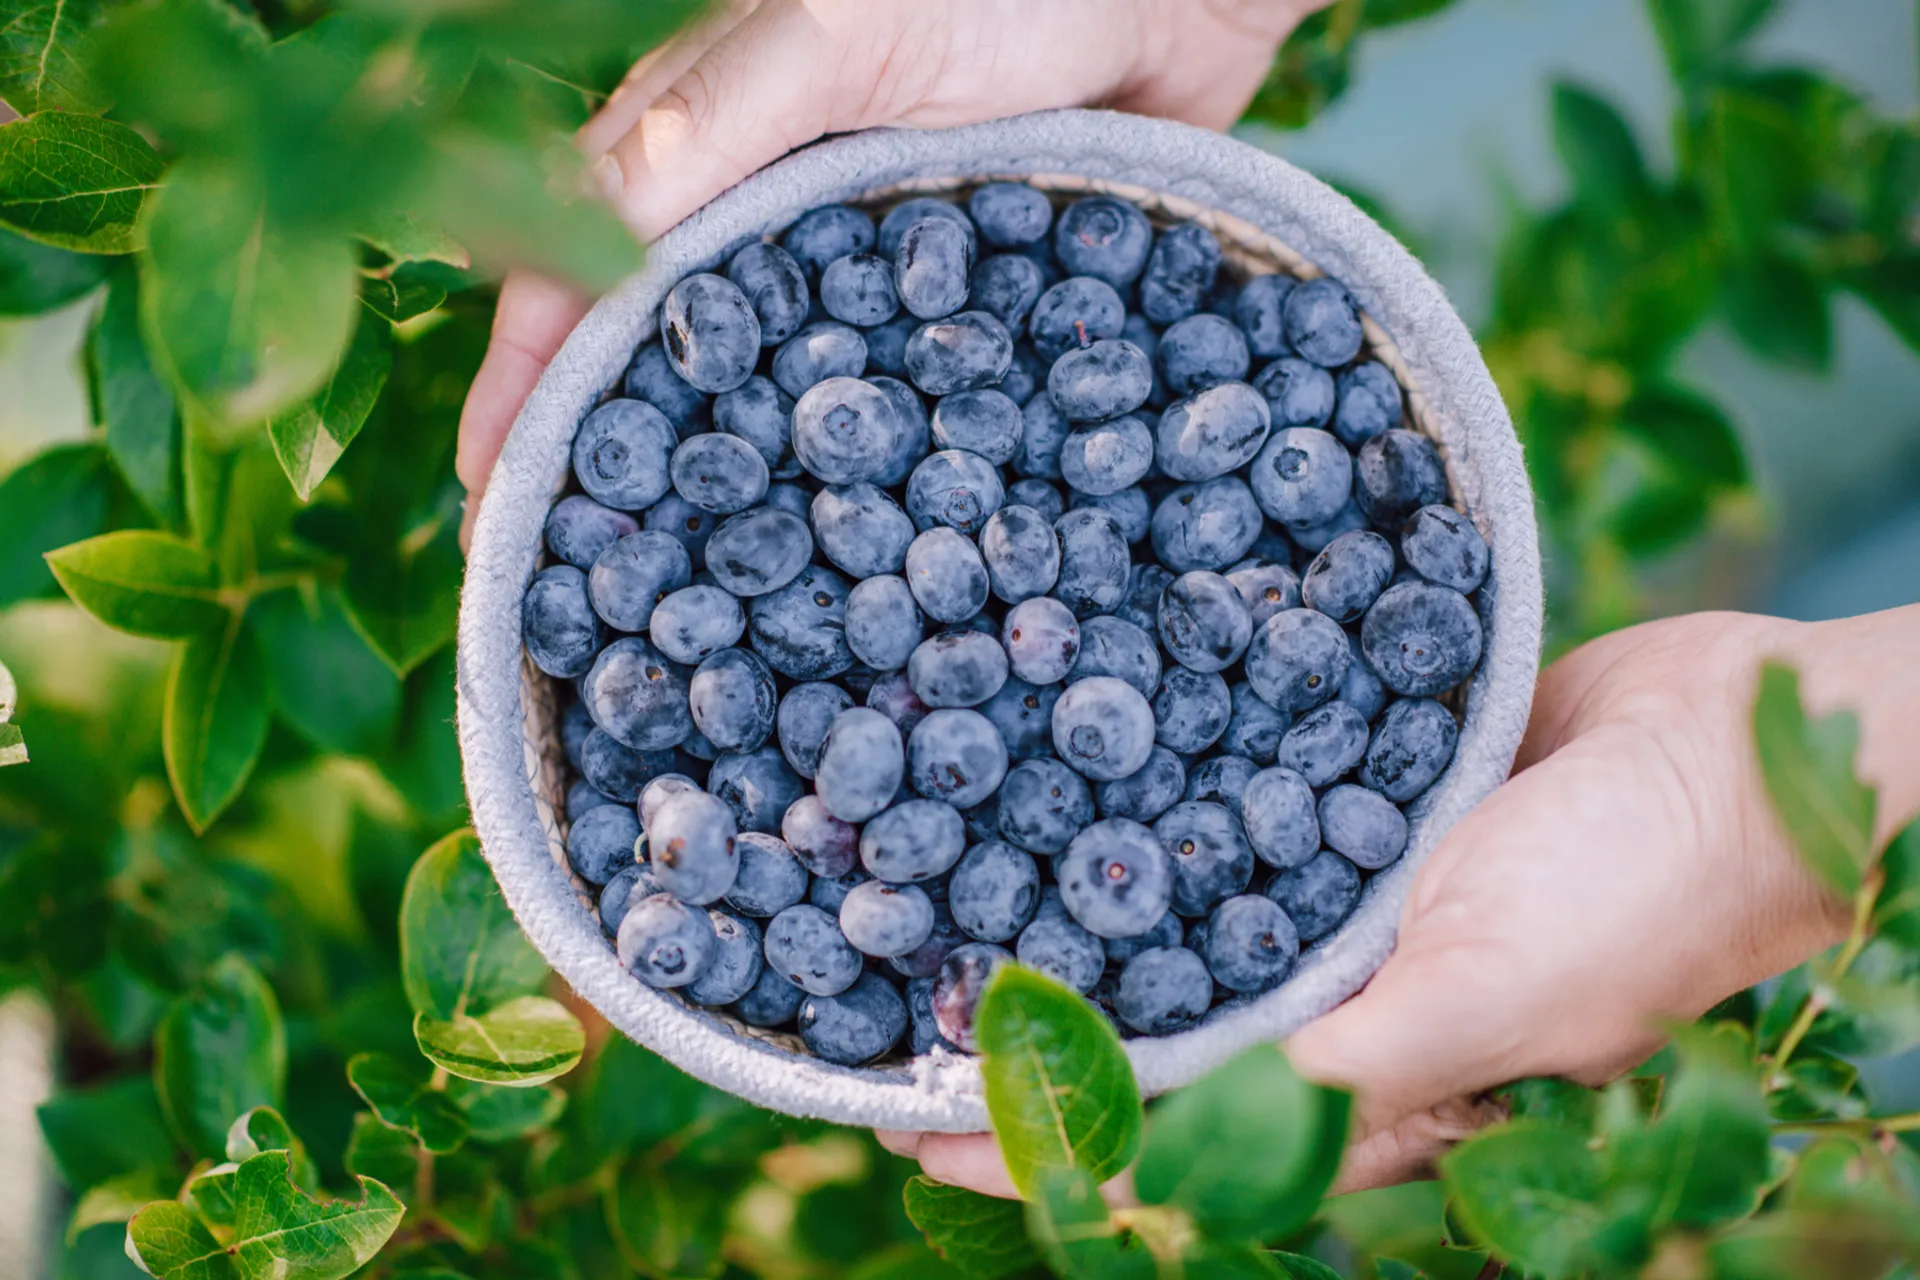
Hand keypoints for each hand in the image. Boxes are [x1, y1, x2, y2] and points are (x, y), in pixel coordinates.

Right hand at [457, 0, 1322, 543]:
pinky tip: (864, 578)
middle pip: (666, 372)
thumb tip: (569, 244)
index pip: (577, 284)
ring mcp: (870, 289)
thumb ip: (702, 132)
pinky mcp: (965, 322)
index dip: (528, 392)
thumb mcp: (826, 39)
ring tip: (710, 621)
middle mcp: (771, 236)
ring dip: (740, 512)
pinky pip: (905, 424)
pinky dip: (876, 495)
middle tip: (588, 593)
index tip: (496, 504)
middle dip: (621, 480)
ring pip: (777, 418)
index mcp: (701, 157)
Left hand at [883, 605, 1919, 1198]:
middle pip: (1151, 1012)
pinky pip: (1235, 780)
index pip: (1168, 1125)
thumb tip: (1193, 1142)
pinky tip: (1072, 739)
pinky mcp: (1353, 777)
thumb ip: (1352, 1069)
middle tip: (892, 988)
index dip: (1042, 1134)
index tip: (906, 1126)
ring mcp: (1340, 875)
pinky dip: (1158, 773)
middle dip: (1032, 1012)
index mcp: (1362, 1068)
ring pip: (1179, 893)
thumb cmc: (1640, 898)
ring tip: (946, 864)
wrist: (1742, 739)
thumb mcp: (1495, 997)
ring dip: (1073, 888)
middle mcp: (1333, 980)